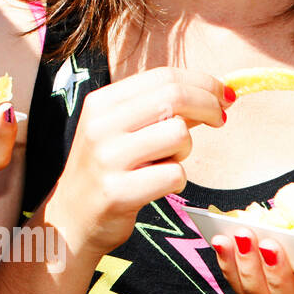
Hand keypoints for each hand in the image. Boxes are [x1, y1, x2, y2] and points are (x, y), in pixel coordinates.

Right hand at [47, 68, 230, 259]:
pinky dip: (176, 180)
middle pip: (174, 97)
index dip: (202, 82)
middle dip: (209, 106)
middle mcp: (100, 125)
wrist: (71, 217)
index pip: (163, 76)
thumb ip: (159, 108)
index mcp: (100, 103)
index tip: (222, 95)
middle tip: (220, 120)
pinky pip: (175, 175)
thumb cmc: (106, 170)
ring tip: (167, 161)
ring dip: (186, 149)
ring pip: (178, 134)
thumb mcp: (120, 129)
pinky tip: (157, 184)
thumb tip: (214, 93)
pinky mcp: (118, 191)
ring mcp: (107, 159)